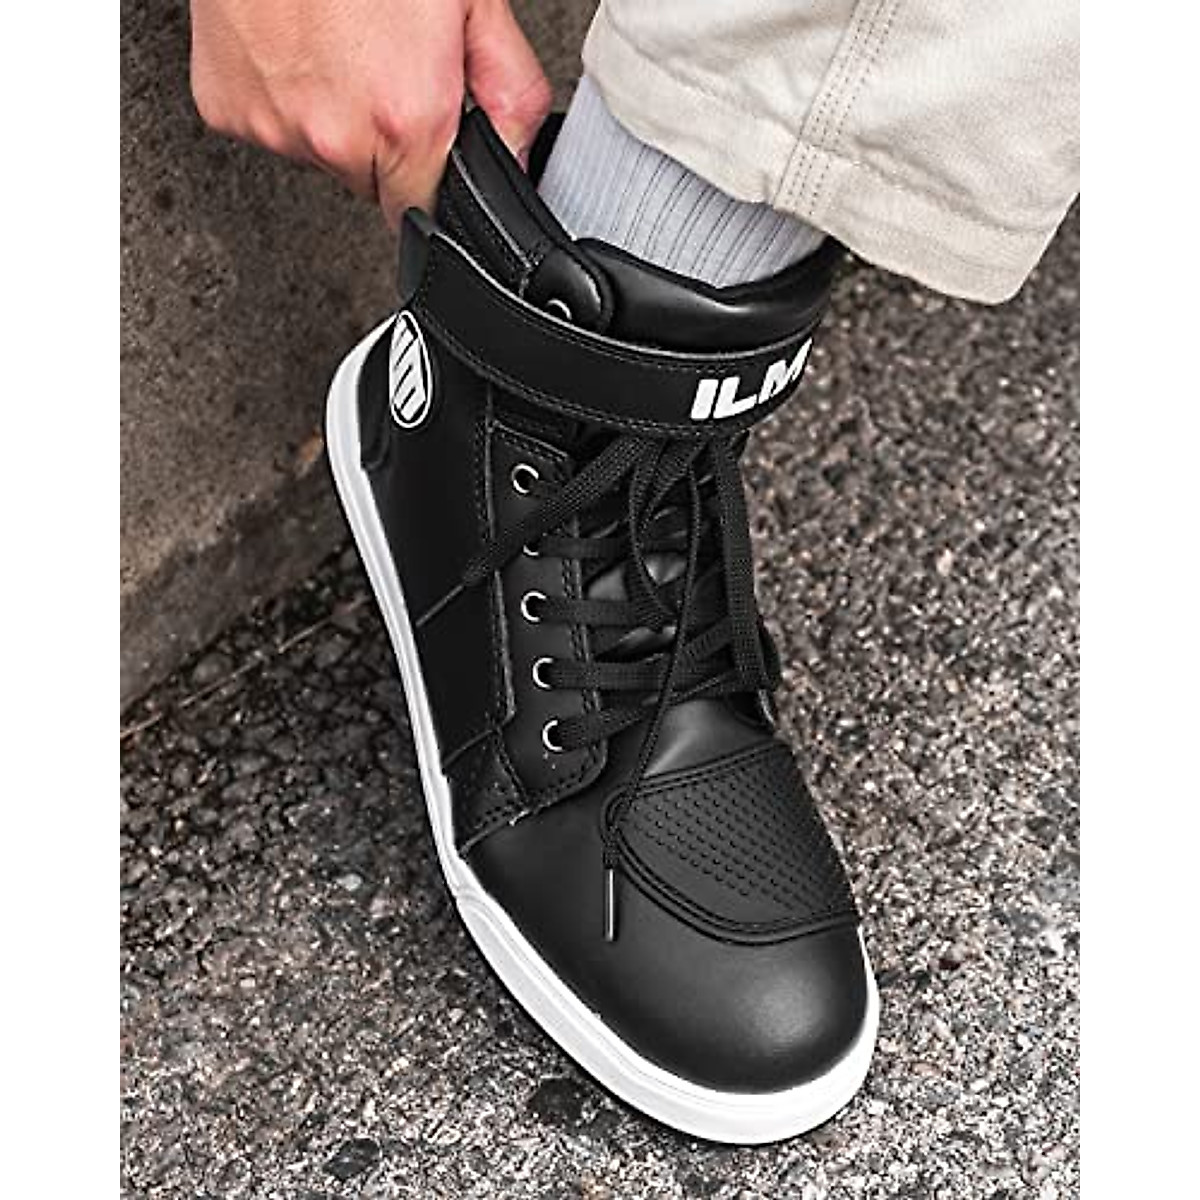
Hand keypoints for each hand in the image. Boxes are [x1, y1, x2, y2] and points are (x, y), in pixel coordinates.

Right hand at [189, 0, 551, 224]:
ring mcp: (275, 125)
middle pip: (373, 183)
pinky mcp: (226, 109)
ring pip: (322, 153)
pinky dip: (286, 92)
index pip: (425, 213)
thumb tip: (519, 155)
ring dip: (334, 114)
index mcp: (405, 120)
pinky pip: (271, 124)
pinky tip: (297, 41)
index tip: (429, 150)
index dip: (432, 181)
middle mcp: (335, 136)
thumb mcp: (470, 3)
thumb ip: (508, 92)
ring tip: (338, 40)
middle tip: (383, 62)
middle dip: (387, 140)